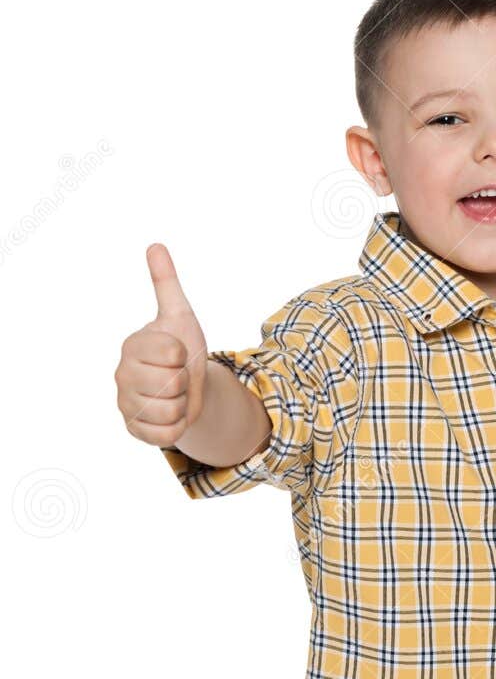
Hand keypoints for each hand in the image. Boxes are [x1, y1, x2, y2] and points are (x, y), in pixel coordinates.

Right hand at [115, 244, 209, 447]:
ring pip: (171, 410)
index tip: (178, 353)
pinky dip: (178, 427)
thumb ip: (166, 283)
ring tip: (176, 395)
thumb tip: (155, 245)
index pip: (173, 353)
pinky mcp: (134, 430)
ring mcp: (125, 403)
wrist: (190, 389)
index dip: (185, 355)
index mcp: (133, 346)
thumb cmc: (183, 350)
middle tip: (178, 376)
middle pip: (173, 383)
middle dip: (186, 381)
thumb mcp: (180, 315)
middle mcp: (121, 375)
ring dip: (184, 404)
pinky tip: (171, 415)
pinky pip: (166, 434)